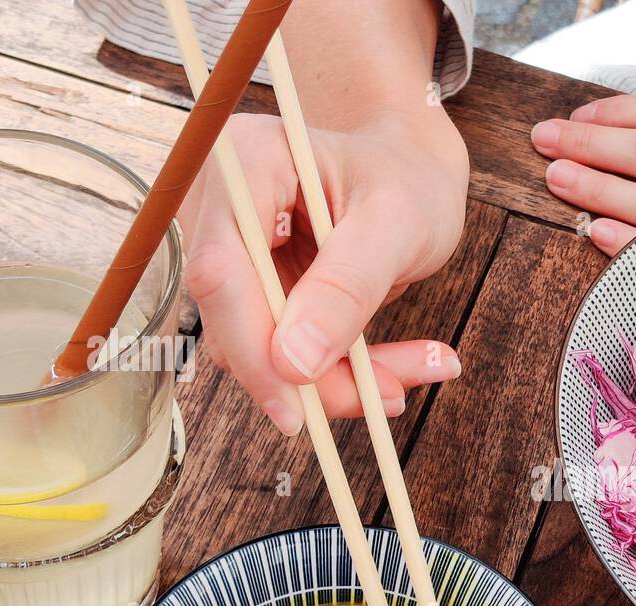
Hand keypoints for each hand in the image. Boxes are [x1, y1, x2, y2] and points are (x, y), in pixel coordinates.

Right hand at [181, 109, 469, 433]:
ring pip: (258, 350)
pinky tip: (394, 369)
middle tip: (392, 398)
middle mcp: (219, 208)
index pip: (221, 273)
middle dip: (311, 377)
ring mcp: (230, 254)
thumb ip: (346, 287)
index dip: (252, 349)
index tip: (295, 411)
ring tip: (416, 371)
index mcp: (244, 165)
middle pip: (234, 320)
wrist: (412, 172)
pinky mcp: (252, 292)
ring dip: (334, 381)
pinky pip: (280, 353)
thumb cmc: (407, 179)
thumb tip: (294, 362)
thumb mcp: (395, 224)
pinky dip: (337, 372)